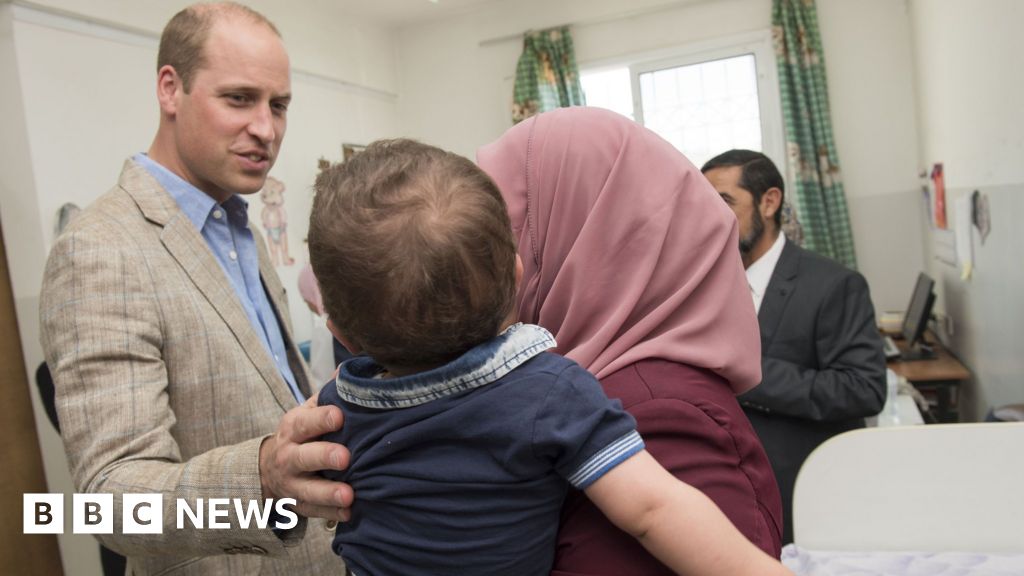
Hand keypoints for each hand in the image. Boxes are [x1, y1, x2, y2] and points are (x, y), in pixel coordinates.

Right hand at [259, 397, 352, 520]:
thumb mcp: (306, 412)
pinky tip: (349, 512)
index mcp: (293, 428)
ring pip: (309, 489)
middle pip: (305, 457)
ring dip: (329, 493)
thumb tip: (346, 372)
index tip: (339, 417)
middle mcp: (289, 456)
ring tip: (349, 495)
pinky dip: (331, 514)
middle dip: (324, 456)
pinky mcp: (298, 504)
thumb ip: (327, 395)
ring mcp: (292, 483)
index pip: (305, 422)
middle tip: (345, 457)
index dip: (321, 419)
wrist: (268, 468)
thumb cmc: (300, 435)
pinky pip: (314, 511)